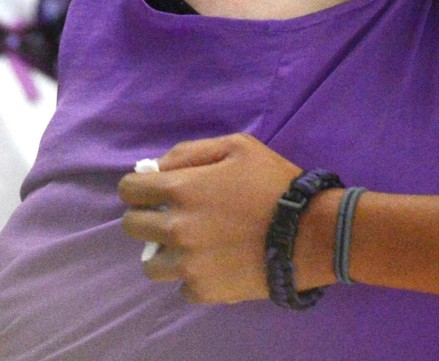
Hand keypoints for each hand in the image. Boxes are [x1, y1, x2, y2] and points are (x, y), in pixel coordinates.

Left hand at [119, 133, 300, 303]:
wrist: (309, 233)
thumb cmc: (275, 183)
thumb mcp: (240, 147)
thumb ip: (192, 151)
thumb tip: (157, 167)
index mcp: (181, 189)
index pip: (129, 190)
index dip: (139, 188)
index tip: (155, 192)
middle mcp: (175, 228)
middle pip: (133, 226)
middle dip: (148, 217)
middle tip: (177, 216)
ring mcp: (186, 264)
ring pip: (151, 263)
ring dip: (165, 252)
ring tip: (193, 246)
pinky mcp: (202, 290)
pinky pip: (182, 286)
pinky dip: (195, 275)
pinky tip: (217, 263)